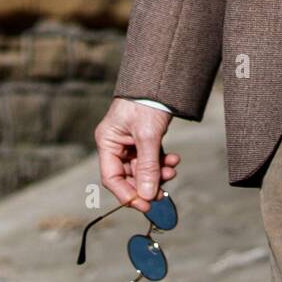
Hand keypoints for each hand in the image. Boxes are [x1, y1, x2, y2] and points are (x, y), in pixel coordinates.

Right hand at [94, 98, 178, 213]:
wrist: (162, 76)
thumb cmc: (148, 101)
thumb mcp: (148, 135)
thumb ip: (148, 166)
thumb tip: (147, 195)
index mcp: (108, 141)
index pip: (112, 178)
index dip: (128, 195)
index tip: (145, 205)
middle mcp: (116, 143)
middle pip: (128, 175)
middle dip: (147, 183)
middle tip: (164, 192)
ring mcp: (130, 141)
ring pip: (142, 168)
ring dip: (158, 173)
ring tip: (172, 170)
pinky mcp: (144, 137)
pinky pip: (151, 157)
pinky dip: (162, 161)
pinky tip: (174, 159)